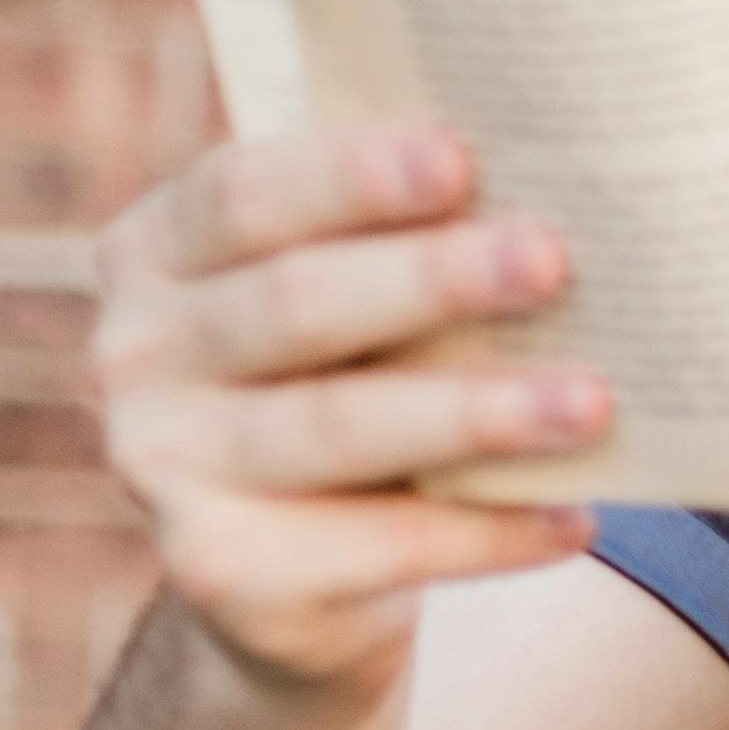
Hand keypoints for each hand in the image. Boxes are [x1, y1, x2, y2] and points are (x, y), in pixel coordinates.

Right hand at [95, 125, 606, 692]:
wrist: (284, 567)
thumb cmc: (350, 372)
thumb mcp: (353, 295)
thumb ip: (409, 236)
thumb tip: (570, 187)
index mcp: (160, 249)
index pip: (244, 192)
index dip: (351, 175)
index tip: (459, 157)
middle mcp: (135, 353)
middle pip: (297, 303)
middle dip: (431, 279)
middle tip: (552, 262)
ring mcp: (162, 468)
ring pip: (336, 427)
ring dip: (475, 412)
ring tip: (593, 403)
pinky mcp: (220, 572)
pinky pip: (379, 546)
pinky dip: (488, 532)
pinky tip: (574, 517)